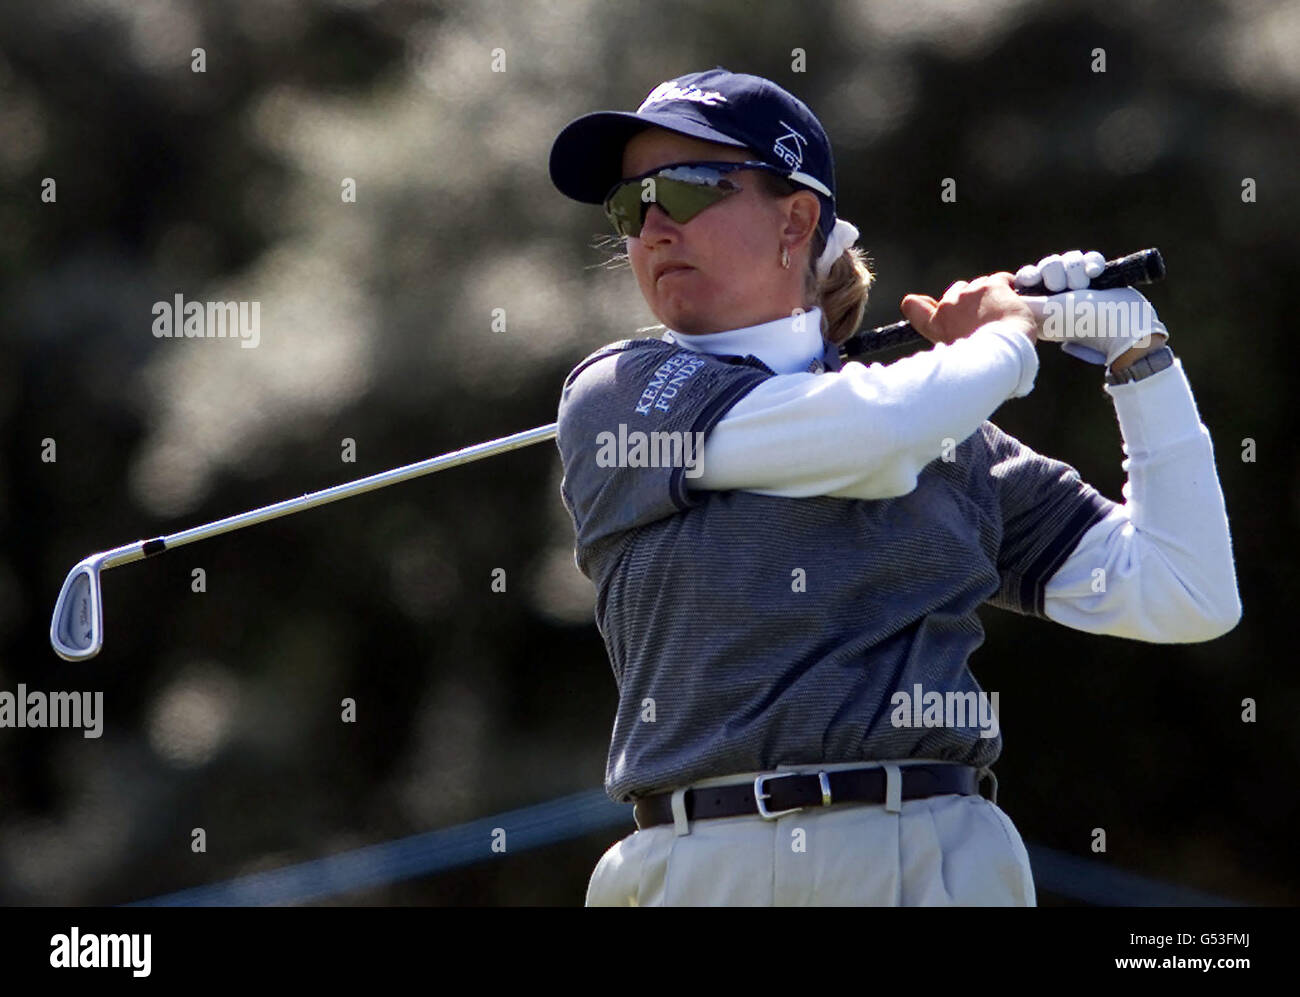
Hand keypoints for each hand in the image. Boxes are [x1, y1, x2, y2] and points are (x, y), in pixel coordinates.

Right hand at [901, 272, 1036, 346]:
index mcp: (935, 326)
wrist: (1002, 357)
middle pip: (957, 291)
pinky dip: (1009, 289)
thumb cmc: (980, 361)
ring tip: (1001, 315)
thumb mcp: (952, 351)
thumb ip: (942, 332)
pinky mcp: (992, 286)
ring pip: (980, 284)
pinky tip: (1014, 304)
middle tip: (984, 318)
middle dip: (970, 300)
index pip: (913, 307)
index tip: (915, 303)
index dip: (917, 305)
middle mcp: (948, 306)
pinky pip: (1002, 279)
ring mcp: (970, 294)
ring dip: (990, 295)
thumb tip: (929, 319)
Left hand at [1014, 249, 1169, 365]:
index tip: (1032, 279)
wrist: (1121, 326)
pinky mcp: (1100, 279)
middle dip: (1056, 273)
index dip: (1030, 275)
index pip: (1029, 279)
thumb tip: (1009, 293)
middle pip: (1048, 265)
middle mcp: (1060, 295)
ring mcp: (1080, 286)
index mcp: (1042, 305)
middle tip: (1064, 289)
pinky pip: (1090, 258)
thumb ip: (1025, 300)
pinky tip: (1096, 274)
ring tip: (1084, 285)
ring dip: (1075, 269)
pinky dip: (1092, 263)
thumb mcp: (1046, 312)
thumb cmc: (1081, 322)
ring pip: (1068, 259)